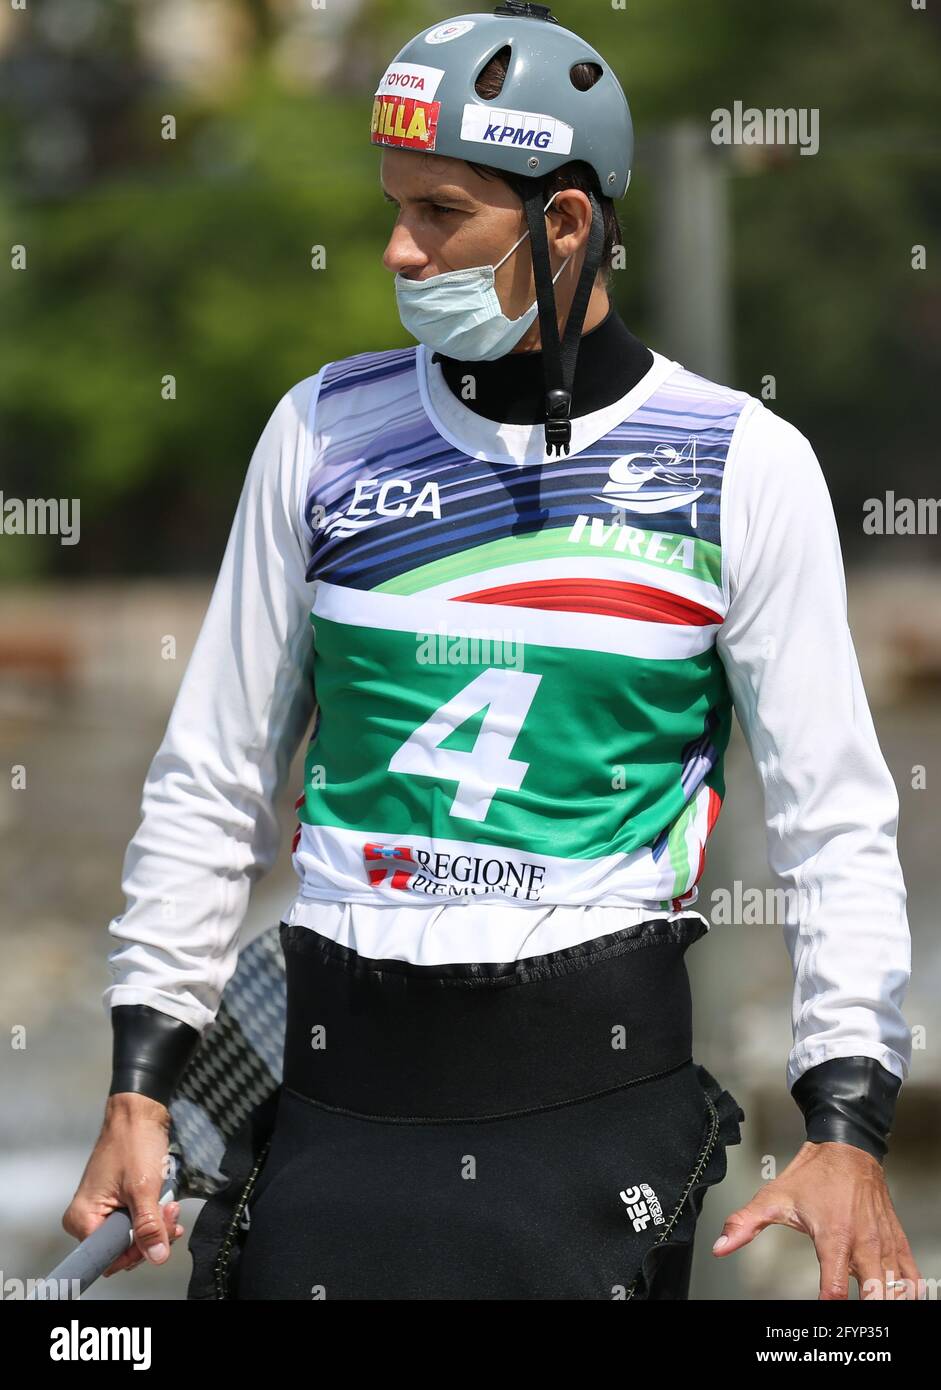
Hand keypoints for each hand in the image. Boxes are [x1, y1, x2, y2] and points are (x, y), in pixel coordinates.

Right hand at [62, 1092, 184, 1276]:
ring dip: (156, 1224)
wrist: (139, 1112)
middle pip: (121, 1247)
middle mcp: (87, 1217)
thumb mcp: (144, 1188)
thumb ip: (148, 1226)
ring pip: (131, 1234)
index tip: (159, 1236)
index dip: (136, 1252)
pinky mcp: (116, 1201)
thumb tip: (157, 1257)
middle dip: (151, 1235)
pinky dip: (153, 1216)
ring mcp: (102, 1209)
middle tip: (170, 1214)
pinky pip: (135, 1220)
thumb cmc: (134, 1143)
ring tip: (171, 1206)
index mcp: (82, 1217)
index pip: (108, 1255)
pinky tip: (166, 1205)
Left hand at [712, 1140, 922, 1298]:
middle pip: (875, 1295)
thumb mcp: (773, 1198)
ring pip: (896, 1288)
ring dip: (886, 1300)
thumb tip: (721, 1246)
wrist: (847, 1149)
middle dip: (867, 1309)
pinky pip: (910, 1274)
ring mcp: (883, 1243)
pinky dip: (907, 1291)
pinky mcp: (896, 1241)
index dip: (829, 1307)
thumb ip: (745, 1224)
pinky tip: (899, 1298)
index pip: (835, 1288)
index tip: (823, 1312)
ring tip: (873, 1306)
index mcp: (834, 1237)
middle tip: (854, 1317)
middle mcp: (863, 1242)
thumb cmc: (815, 1175)